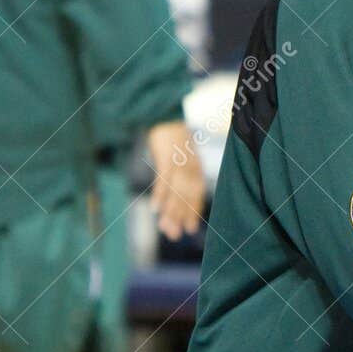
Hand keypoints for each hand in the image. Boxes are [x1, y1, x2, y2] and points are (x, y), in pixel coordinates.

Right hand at [147, 120, 205, 239]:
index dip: (193, 212)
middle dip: (180, 217)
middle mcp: (191, 167)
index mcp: (196, 168)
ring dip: (170, 212)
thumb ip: (182, 174)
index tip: (190, 229)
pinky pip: (164, 180)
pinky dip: (160, 195)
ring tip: (165, 229)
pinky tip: (156, 210)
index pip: (197, 194)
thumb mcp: (182, 156)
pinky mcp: (167, 158)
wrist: (166, 115)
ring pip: (176, 192)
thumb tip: (176, 193)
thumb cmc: (173, 137)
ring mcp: (179, 163)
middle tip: (174, 236)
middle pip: (187, 196)